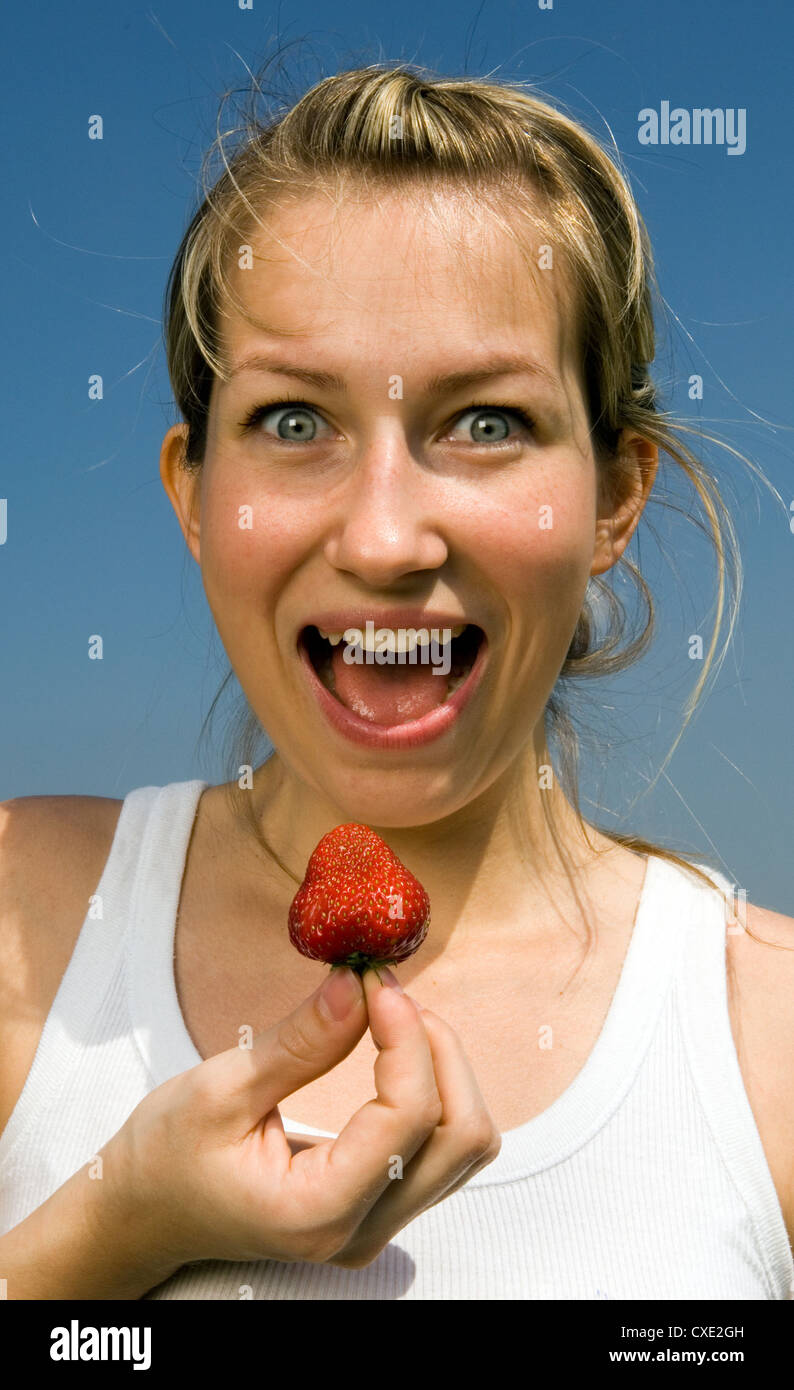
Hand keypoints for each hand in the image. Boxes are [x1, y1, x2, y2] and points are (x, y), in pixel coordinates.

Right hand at [110, 965, 500, 1273]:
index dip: (407, 1038)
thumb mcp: (220, 1090)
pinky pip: (442, 1149)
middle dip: (437, 1050)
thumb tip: (358, 985)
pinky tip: (392, 1051)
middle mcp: (359, 1233)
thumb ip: (299, 1042)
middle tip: (385, 996)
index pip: (408, 1119)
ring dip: (442, 1069)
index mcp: (316, 1212)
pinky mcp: (378, 1210)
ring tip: (389, 1018)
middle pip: (461, 1136)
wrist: (141, 1214)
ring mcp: (375, 1229)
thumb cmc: (165, 1157)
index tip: (376, 982)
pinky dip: (433, 1090)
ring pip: (464, 1144)